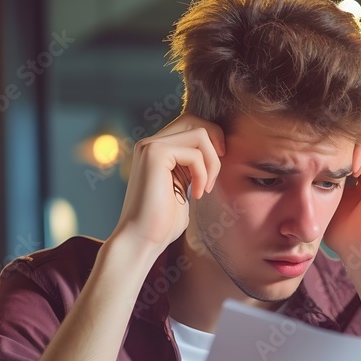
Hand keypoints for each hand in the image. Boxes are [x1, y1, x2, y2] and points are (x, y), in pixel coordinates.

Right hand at [110, 113, 224, 255]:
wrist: (142, 240)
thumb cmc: (163, 222)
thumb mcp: (183, 189)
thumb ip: (192, 168)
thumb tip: (218, 152)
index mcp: (157, 150)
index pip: (190, 125)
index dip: (212, 140)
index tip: (215, 169)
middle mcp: (151, 143)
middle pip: (195, 121)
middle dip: (216, 143)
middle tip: (215, 174)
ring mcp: (151, 146)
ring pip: (200, 133)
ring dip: (212, 163)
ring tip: (206, 188)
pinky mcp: (155, 154)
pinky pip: (195, 153)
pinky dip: (203, 174)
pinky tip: (197, 194)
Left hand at [324, 138, 360, 257]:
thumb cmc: (343, 233)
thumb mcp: (329, 200)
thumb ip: (323, 183)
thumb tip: (304, 170)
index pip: (354, 148)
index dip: (337, 143)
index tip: (319, 151)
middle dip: (344, 138)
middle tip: (325, 146)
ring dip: (353, 140)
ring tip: (337, 156)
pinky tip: (349, 165)